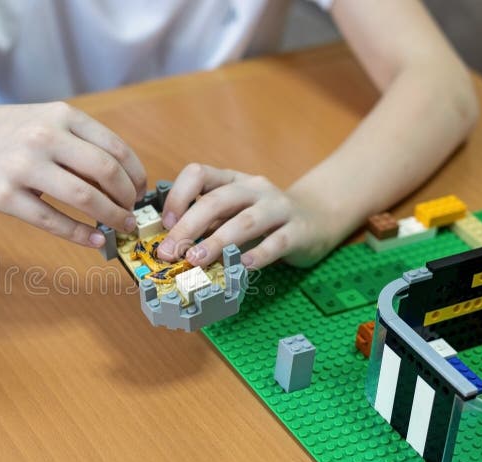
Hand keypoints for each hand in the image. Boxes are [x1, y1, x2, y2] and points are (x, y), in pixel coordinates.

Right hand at [0, 100, 146, 247]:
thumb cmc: (7, 132)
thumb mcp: (45, 121)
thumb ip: (80, 144)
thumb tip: (122, 182)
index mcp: (62, 116)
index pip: (116, 148)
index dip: (136, 176)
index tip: (140, 192)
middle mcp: (45, 137)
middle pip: (106, 173)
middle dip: (127, 199)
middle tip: (130, 213)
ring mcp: (23, 166)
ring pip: (84, 197)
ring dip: (110, 217)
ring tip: (119, 227)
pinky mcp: (5, 196)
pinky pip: (52, 220)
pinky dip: (80, 234)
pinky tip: (94, 240)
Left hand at [156, 164, 339, 268]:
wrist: (316, 219)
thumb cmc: (263, 220)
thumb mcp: (233, 213)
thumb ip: (207, 224)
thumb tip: (169, 245)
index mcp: (232, 180)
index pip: (199, 174)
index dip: (178, 196)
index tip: (165, 223)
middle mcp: (254, 189)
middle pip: (218, 201)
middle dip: (189, 227)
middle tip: (170, 252)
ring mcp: (278, 208)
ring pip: (245, 221)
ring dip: (217, 242)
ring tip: (196, 261)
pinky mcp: (299, 231)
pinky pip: (277, 242)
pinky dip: (258, 255)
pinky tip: (241, 267)